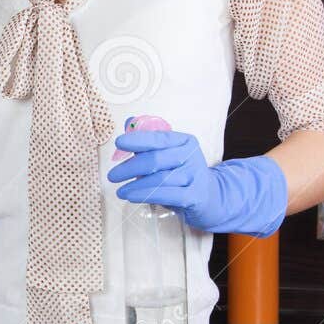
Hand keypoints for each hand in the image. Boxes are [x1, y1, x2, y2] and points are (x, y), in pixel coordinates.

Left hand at [107, 128, 287, 236]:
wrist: (211, 199)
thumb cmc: (183, 176)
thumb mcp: (168, 157)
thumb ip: (149, 143)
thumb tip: (128, 124)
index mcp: (184, 141)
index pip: (158, 138)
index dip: (138, 140)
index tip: (119, 143)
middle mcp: (191, 156)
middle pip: (156, 159)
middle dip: (131, 167)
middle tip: (113, 175)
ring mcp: (194, 176)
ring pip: (159, 178)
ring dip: (136, 185)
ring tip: (120, 191)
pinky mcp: (194, 195)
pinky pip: (167, 194)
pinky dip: (146, 195)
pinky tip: (131, 197)